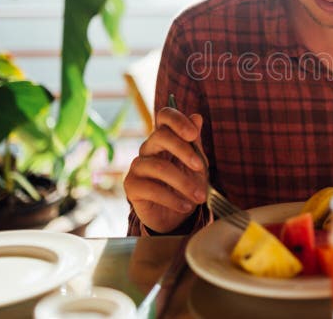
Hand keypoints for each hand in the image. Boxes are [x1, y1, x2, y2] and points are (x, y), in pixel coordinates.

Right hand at [124, 107, 208, 232]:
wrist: (174, 217)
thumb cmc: (185, 186)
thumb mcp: (196, 165)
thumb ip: (195, 143)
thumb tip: (196, 117)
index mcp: (165, 139)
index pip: (164, 117)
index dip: (178, 120)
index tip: (193, 134)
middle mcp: (148, 148)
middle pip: (160, 135)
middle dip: (184, 150)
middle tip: (200, 167)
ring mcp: (138, 166)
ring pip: (159, 166)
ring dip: (184, 183)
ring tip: (200, 196)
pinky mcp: (131, 186)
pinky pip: (152, 189)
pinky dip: (173, 199)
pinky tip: (186, 206)